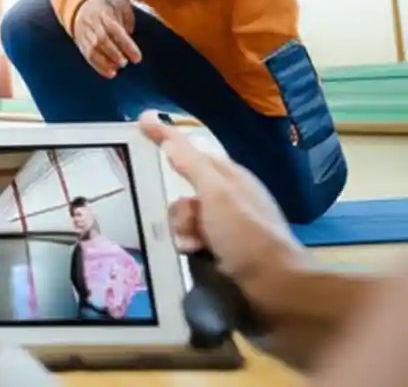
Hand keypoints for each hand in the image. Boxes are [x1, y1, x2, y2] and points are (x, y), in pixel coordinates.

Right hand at [72, 0, 141, 77]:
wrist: (83, 5)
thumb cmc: (108, 8)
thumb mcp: (120, 6)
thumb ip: (128, 20)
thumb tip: (134, 35)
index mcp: (104, 14)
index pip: (115, 30)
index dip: (126, 45)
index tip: (137, 58)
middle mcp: (91, 24)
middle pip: (101, 41)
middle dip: (114, 54)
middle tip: (125, 63)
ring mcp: (84, 34)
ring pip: (92, 50)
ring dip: (105, 63)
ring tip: (117, 69)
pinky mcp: (80, 43)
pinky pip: (88, 56)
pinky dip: (99, 67)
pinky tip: (110, 73)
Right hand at [139, 112, 305, 296]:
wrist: (274, 290)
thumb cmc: (247, 236)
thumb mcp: (216, 193)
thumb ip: (189, 163)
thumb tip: (163, 129)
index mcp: (232, 178)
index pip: (193, 152)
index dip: (168, 141)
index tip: (140, 124)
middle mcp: (230, 200)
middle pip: (184, 193)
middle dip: (179, 209)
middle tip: (188, 223)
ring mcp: (227, 228)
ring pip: (184, 220)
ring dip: (182, 232)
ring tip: (194, 247)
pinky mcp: (222, 253)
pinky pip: (191, 242)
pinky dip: (188, 248)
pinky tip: (196, 257)